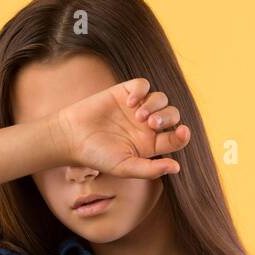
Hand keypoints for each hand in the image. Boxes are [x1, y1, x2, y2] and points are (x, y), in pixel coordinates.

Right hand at [51, 78, 192, 178]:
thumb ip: (150, 169)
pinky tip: (130, 102)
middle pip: (172, 115)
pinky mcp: (125, 92)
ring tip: (138, 115)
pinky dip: (141, 91)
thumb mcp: (124, 167)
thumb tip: (177, 167)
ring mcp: (137, 108)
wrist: (72, 137)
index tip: (182, 131)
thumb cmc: (97, 156)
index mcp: (150, 145)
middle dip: (167, 118)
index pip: (176, 137)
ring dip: (155, 105)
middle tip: (151, 124)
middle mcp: (147, 126)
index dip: (183, 134)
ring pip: (161, 99)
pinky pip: (143, 85)